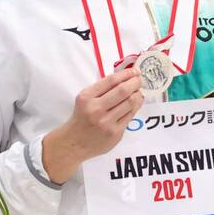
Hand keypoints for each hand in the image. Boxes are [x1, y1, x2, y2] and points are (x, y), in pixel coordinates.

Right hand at [42, 68, 143, 183]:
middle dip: (135, 82)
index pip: (111, 81)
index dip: (126, 74)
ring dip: (138, 94)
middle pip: (123, 91)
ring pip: (130, 103)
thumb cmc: (82, 117)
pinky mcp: (115, 133)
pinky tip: (136, 102)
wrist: (74, 143)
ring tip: (138, 91)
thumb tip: (125, 77)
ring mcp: (106, 122)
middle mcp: (96, 109)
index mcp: (87, 97)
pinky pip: (130, 115)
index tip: (134, 71)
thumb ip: (102, 89)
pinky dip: (136, 106)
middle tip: (140, 80)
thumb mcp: (85, 99)